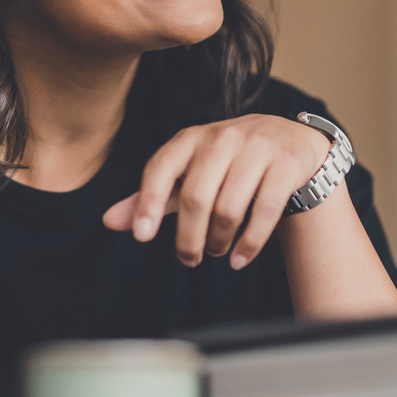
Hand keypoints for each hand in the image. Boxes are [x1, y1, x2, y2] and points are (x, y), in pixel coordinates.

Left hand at [102, 115, 330, 269]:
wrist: (287, 139)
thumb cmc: (227, 162)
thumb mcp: (188, 172)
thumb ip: (152, 196)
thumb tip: (108, 221)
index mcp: (190, 138)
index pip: (161, 168)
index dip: (148, 202)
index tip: (141, 236)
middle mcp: (221, 138)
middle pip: (195, 197)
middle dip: (188, 237)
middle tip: (189, 258)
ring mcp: (255, 148)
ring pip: (229, 208)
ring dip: (219, 241)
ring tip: (217, 251)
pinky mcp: (284, 164)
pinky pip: (265, 211)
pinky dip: (250, 243)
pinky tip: (240, 259)